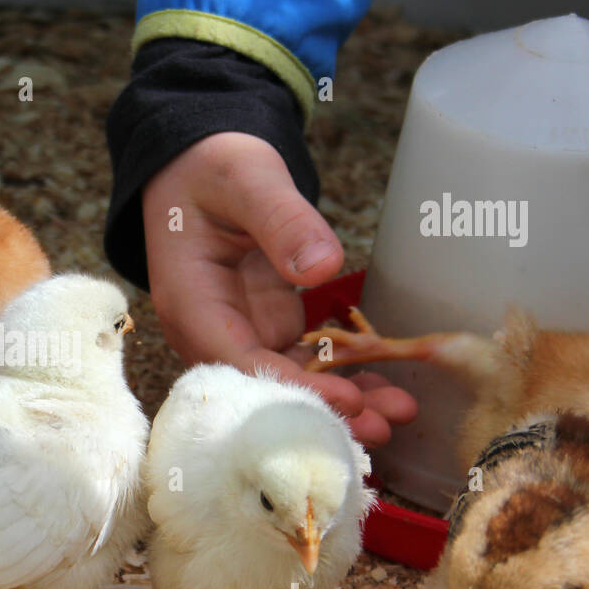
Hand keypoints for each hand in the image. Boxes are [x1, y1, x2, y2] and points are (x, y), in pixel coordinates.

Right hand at [141, 132, 415, 445]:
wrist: (198, 163)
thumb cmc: (212, 166)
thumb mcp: (246, 177)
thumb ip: (281, 218)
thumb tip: (323, 266)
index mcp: (191, 302)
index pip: (241, 360)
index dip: (293, 387)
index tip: (348, 399)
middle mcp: (211, 329)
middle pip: (265, 386)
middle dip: (325, 409)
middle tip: (386, 426)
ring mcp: (239, 330)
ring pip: (288, 380)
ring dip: (340, 399)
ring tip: (398, 413)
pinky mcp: (264, 325)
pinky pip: (302, 361)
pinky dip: (340, 374)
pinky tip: (382, 387)